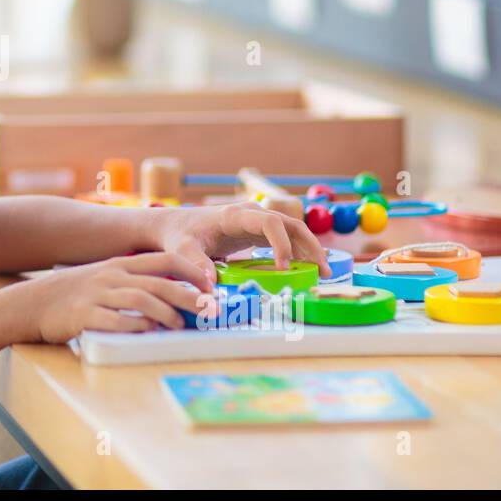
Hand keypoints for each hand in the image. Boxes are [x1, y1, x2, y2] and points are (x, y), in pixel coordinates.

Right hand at [11, 251, 218, 343]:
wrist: (32, 303)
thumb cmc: (74, 294)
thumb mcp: (104, 277)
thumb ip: (132, 282)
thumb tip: (171, 295)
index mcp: (120, 264)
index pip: (164, 259)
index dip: (191, 270)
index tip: (211, 284)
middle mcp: (112, 276)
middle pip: (159, 282)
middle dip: (189, 296)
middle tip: (209, 310)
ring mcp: (98, 295)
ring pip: (142, 300)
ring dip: (167, 314)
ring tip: (180, 327)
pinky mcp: (85, 316)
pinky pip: (117, 321)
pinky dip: (138, 327)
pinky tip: (149, 332)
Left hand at [153, 202, 331, 278]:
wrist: (176, 225)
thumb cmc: (179, 236)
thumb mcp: (182, 250)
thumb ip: (195, 264)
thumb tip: (211, 285)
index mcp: (235, 216)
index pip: (270, 222)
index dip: (282, 243)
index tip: (284, 268)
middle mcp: (251, 214)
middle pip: (290, 223)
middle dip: (310, 245)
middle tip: (324, 271)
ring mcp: (257, 221)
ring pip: (293, 230)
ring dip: (310, 248)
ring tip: (324, 273)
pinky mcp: (258, 231)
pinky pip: (285, 238)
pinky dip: (300, 251)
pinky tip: (308, 269)